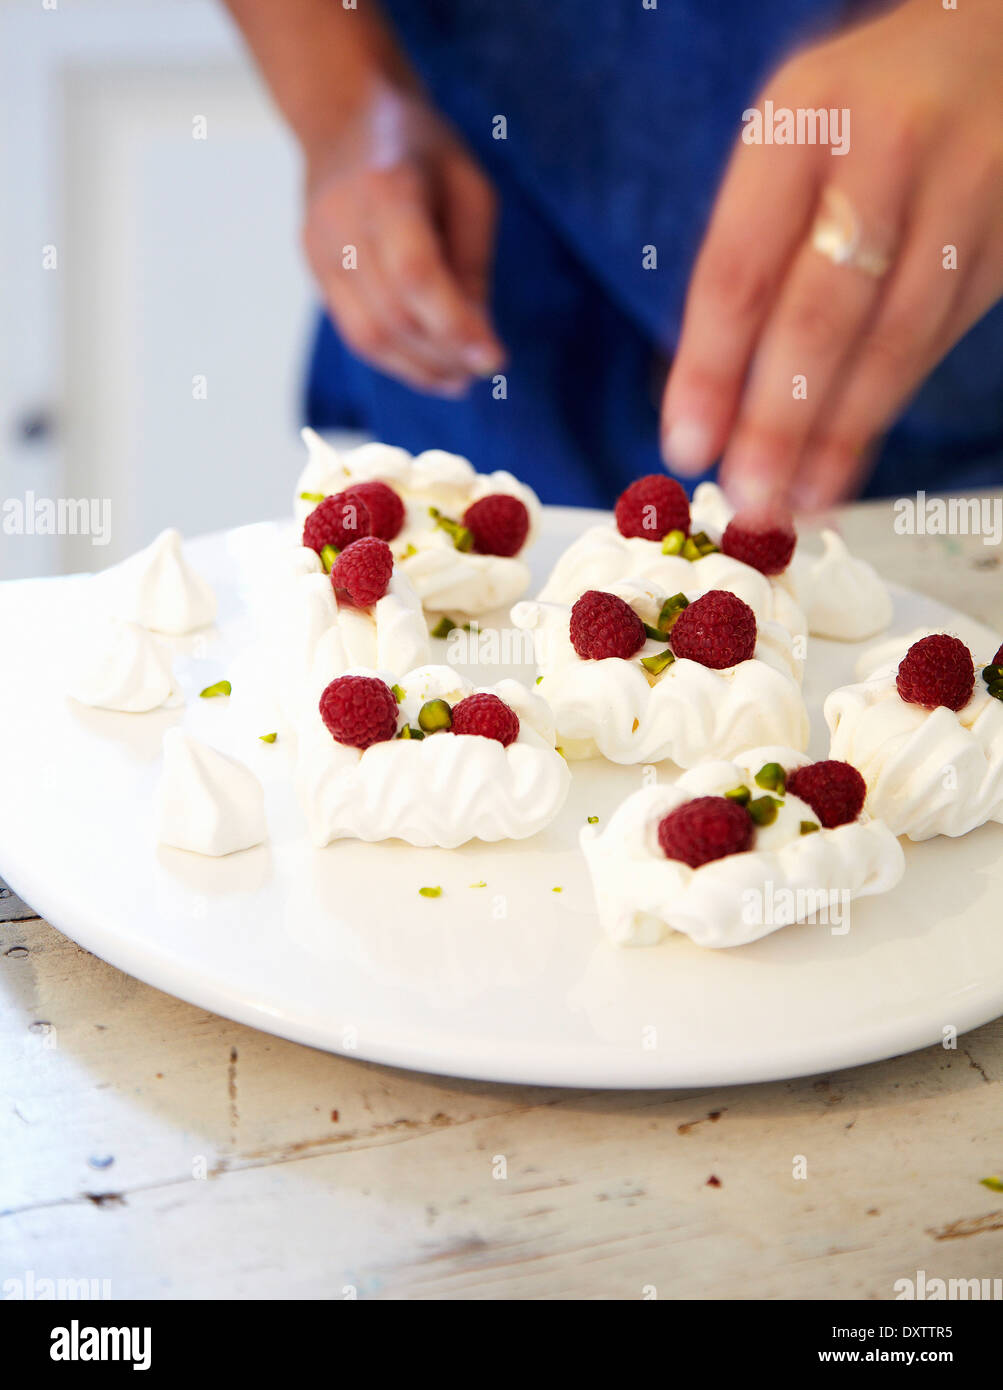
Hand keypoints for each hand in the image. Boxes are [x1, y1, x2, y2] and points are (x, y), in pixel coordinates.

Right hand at [303, 86, 503, 395]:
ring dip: (419, 369)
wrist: (343, 116)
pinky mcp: (315, 272)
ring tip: (459, 378)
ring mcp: (320, 251)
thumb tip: (478, 341)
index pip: (415, 275)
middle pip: (392, 315)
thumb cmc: (421, 148)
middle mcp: (342, 224)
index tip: (494, 360)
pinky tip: (428, 365)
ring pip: (368, 337)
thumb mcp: (469, 189)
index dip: (455, 326)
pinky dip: (396, 359)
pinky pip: (355, 333)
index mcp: (387, 188)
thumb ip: (473, 264)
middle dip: (443, 355)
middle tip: (482, 369)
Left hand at [660, 0, 1002, 510]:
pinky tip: (844, 462)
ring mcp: (961, 195)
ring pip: (892, 339)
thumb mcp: (787, 139)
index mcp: (804, 117)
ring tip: (793, 504)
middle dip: (778, 421)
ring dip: (837, 436)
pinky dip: (884, 410)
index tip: (685, 444)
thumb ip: (749, 249)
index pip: (742, 265)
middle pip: (822, 313)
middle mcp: (887, 152)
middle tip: (746, 500)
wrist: (992, 46)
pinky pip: (935, 342)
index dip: (710, 368)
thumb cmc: (856, 112)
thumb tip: (706, 395)